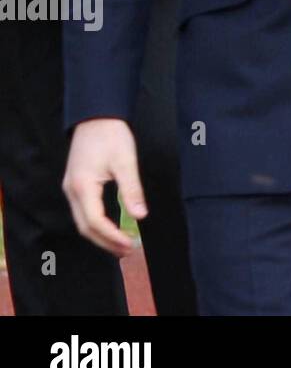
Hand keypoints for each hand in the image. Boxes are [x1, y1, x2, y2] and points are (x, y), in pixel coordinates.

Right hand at [63, 118, 145, 256]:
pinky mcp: (76, 184)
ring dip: (101, 235)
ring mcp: (71, 188)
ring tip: (122, 245)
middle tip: (128, 251)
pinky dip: (97, 223)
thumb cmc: (112, 135)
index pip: (95, 222)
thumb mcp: (126, 161)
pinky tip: (112, 227)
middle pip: (85, 227)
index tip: (130, 245)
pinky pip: (83, 211)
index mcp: (82, 187)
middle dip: (106, 242)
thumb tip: (141, 216)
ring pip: (82, 221)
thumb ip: (132, 189)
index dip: (112, 237)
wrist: (96, 116)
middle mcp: (72, 191)